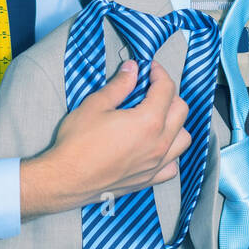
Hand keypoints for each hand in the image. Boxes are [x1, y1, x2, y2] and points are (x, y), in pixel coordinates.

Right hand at [19, 59, 191, 217]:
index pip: (166, 90)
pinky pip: (172, 165)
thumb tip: (132, 69)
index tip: (150, 69)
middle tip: (151, 88)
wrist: (66, 179)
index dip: (159, 73)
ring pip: (183, 138)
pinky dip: (170, 153)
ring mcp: (156, 164)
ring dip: (175, 123)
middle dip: (169, 94)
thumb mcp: (95, 105)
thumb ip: (119, 85)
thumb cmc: (77, 143)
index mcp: (148, 121)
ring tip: (157, 116)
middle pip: (181, 110)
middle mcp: (159, 144)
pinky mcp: (148, 179)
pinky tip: (156, 146)